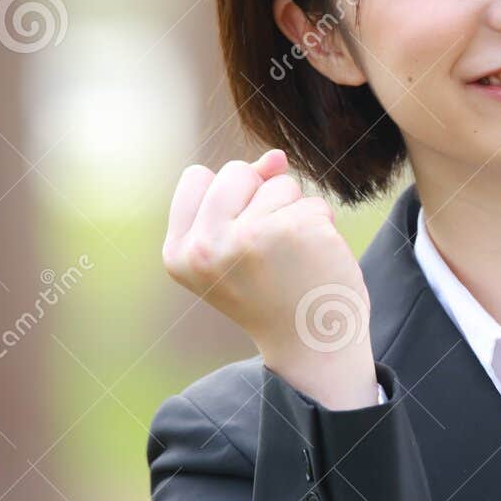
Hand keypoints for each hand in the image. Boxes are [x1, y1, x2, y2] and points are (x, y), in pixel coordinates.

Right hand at [162, 149, 376, 409]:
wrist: (310, 344)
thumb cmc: (272, 291)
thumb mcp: (236, 243)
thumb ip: (243, 193)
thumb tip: (275, 156)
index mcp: (179, 252)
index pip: (197, 177)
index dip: (226, 199)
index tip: (238, 244)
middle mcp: (207, 246)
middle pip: (235, 171)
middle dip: (260, 198)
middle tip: (267, 252)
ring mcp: (252, 237)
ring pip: (280, 183)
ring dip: (294, 213)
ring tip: (291, 259)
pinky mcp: (296, 231)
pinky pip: (313, 203)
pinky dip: (321, 227)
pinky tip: (315, 263)